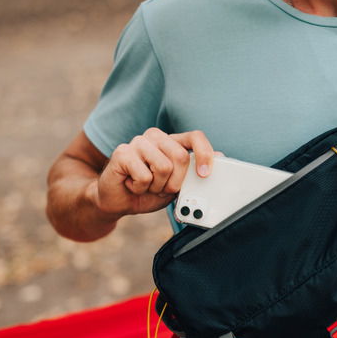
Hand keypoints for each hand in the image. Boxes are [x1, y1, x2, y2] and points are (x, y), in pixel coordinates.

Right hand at [94, 128, 213, 215]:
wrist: (117, 200)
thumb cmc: (147, 191)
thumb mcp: (175, 186)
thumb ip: (193, 174)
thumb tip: (219, 159)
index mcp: (171, 142)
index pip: (195, 137)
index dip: (204, 153)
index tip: (205, 173)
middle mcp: (155, 137)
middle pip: (180, 157)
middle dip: (175, 182)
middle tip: (162, 188)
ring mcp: (138, 142)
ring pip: (163, 167)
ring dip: (156, 186)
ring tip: (146, 185)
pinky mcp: (122, 152)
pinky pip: (144, 176)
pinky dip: (140, 188)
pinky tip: (132, 184)